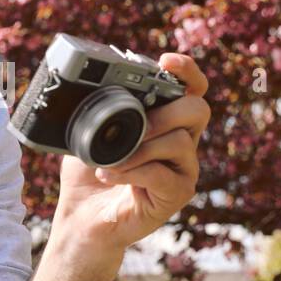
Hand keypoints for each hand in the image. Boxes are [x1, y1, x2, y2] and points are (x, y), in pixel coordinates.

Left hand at [52, 54, 209, 253]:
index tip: (166, 62)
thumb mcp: (88, 132)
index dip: (186, 70)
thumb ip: (97, 109)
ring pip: (180, 142)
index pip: (192, 87)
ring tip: (108, 158)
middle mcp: (183, 141)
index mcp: (166, 120)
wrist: (83, 218)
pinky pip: (162, 174)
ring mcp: (183, 169)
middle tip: (134, 121)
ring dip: (140, 146)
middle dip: (165, 111)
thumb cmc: (89, 174)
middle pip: (197, 109)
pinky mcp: (177, 194)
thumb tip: (87, 86)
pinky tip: (107, 173)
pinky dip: (131, 171)